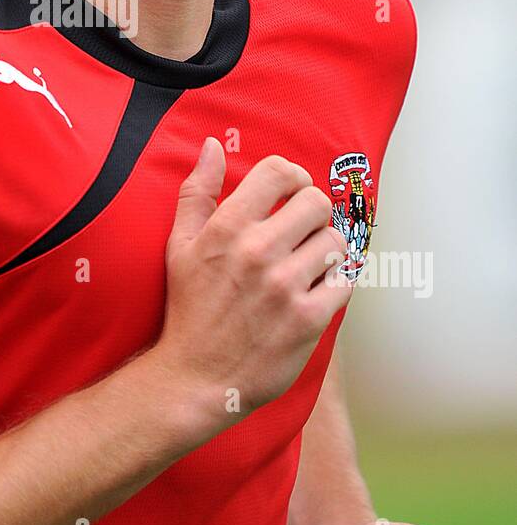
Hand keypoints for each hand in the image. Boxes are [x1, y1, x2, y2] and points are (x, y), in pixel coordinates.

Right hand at [158, 143, 351, 439]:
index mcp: (227, 228)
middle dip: (312, 214)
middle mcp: (258, 252)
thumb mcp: (180, 246)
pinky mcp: (308, 319)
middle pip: (316, 202)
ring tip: (305, 266)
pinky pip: (344, 281)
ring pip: (334, 240)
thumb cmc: (188, 309)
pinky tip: (314, 292)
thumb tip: (213, 146)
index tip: (291, 193)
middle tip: (300, 233)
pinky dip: (334, 284)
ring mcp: (286, 287)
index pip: (279, 173)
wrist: (195, 378)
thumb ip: (197, 192)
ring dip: (324, 250)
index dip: (293, 177)